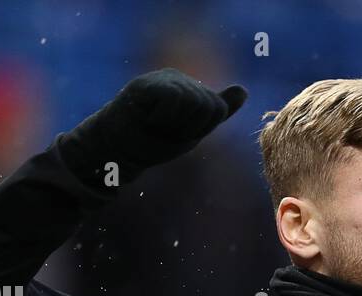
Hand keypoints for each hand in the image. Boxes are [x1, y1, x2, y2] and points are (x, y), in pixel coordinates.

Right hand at [58, 68, 247, 186]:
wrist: (116, 151)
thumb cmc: (151, 143)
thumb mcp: (192, 130)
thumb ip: (217, 110)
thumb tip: (244, 90)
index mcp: (188, 88)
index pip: (216, 109)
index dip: (201, 130)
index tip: (178, 133)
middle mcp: (176, 77)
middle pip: (208, 106)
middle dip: (189, 128)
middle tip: (164, 130)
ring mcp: (160, 78)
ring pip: (193, 102)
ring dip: (175, 125)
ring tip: (155, 124)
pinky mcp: (146, 84)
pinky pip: (174, 100)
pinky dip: (162, 118)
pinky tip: (146, 117)